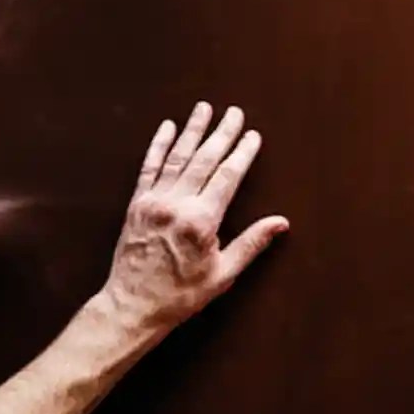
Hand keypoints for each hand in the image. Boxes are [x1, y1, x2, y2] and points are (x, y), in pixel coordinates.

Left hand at [102, 102, 289, 332]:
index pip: (228, 176)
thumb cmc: (181, 295)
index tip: (253, 135)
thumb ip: (251, 244)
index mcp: (201, 221)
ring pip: (177, 156)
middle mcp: (177, 205)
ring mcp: (154, 201)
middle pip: (204, 159)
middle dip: (222, 133)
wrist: (133, 305)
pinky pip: (149, 167)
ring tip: (204, 108)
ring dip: (192, 130)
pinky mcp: (136, 204)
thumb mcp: (223, 274)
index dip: (242, 153)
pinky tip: (167, 128)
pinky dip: (158, 145)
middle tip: (234, 112)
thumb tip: (280, 222)